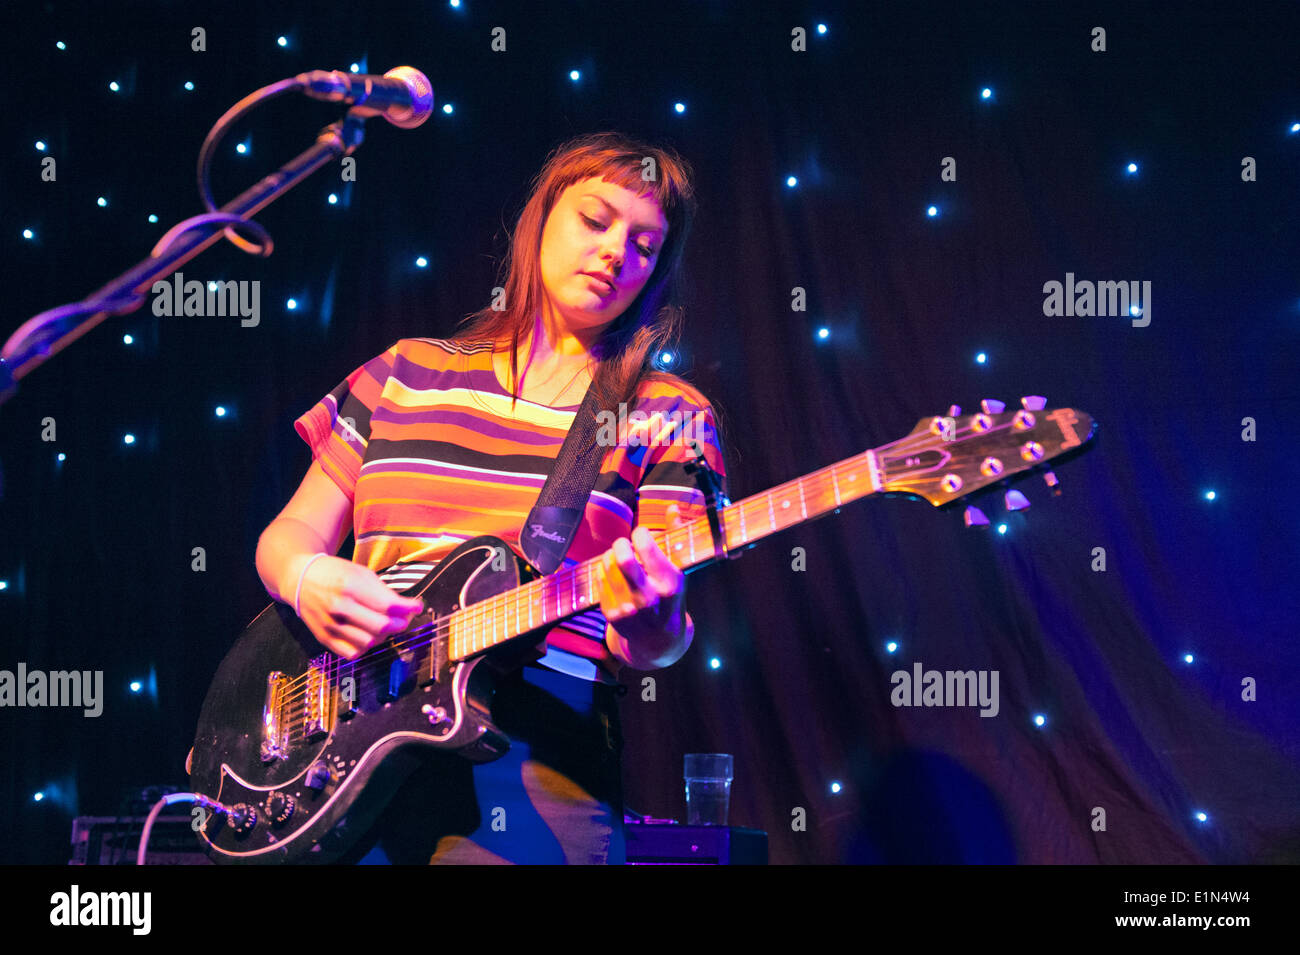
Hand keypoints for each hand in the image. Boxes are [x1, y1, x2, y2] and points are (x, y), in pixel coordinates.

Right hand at [293, 555, 423, 658]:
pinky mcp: (324, 638)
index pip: (388, 604)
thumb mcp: (361, 573)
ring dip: (384, 637)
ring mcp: (330, 624)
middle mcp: (339, 606)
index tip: (417, 606)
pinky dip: (365, 647)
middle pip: (381, 626)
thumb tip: (408, 608)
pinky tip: (368, 635)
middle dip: (400, 624)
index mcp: (350, 585)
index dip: (408, 608)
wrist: (300, 579)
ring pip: (368, 642)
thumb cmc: (335, 573)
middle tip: (404, 619)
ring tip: (386, 626)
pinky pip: (352, 653)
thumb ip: (384, 591)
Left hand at [599, 504, 692, 665]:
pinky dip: (605, 571)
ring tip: (619, 557)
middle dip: (621, 544)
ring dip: (611, 555)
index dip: (641, 533)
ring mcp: (628, 607)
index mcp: (669, 583)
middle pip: (623, 558)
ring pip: (607, 566)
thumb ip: (675, 537)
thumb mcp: (680, 571)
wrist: (659, 640)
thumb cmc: (670, 598)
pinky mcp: (612, 614)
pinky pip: (600, 580)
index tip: (642, 534)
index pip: (647, 546)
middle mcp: (648, 597)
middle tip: (624, 543)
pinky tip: (614, 574)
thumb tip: (672, 508)